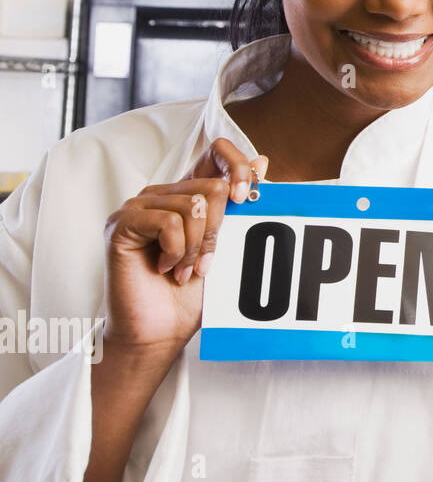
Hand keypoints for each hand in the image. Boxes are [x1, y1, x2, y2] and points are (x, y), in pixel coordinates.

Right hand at [102, 138, 267, 354]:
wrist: (161, 331)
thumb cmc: (194, 293)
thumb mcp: (228, 246)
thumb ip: (242, 206)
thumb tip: (262, 160)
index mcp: (188, 193)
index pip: (216, 151)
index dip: (237, 167)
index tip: (246, 199)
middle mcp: (162, 193)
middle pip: (213, 187)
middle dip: (218, 231)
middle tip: (205, 263)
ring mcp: (138, 206)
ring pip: (194, 206)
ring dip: (197, 247)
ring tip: (184, 270)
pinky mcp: (122, 223)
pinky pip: (168, 222)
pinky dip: (177, 251)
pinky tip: (166, 268)